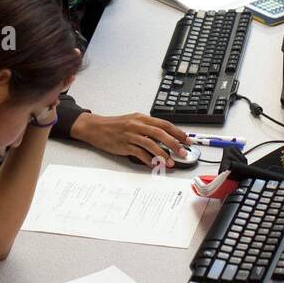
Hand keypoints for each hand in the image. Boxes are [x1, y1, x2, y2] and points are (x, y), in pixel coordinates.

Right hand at [71, 112, 189, 166]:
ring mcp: (130, 135)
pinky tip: (154, 165)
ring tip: (170, 162)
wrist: (96, 128)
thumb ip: (148, 127)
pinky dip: (148, 159)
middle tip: (183, 152)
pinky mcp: (124, 145)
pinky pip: (139, 153)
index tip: (187, 140)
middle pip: (160, 133)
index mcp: (142, 117)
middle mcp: (137, 124)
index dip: (178, 132)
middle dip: (174, 143)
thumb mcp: (133, 120)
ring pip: (150, 144)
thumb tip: (166, 137)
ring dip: (162, 154)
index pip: (164, 124)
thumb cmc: (116, 125)